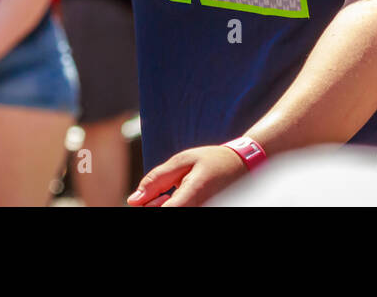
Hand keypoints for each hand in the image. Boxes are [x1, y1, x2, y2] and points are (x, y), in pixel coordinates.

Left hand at [127, 144, 247, 206]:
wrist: (242, 166)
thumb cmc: (211, 160)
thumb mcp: (182, 160)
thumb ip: (156, 179)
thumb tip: (134, 199)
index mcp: (193, 195)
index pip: (163, 211)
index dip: (148, 207)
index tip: (145, 199)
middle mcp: (200, 208)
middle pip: (165, 214)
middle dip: (152, 206)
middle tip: (154, 194)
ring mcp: (204, 210)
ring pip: (172, 214)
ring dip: (162, 207)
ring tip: (168, 193)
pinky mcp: (205, 211)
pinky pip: (181, 212)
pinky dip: (173, 206)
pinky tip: (174, 199)